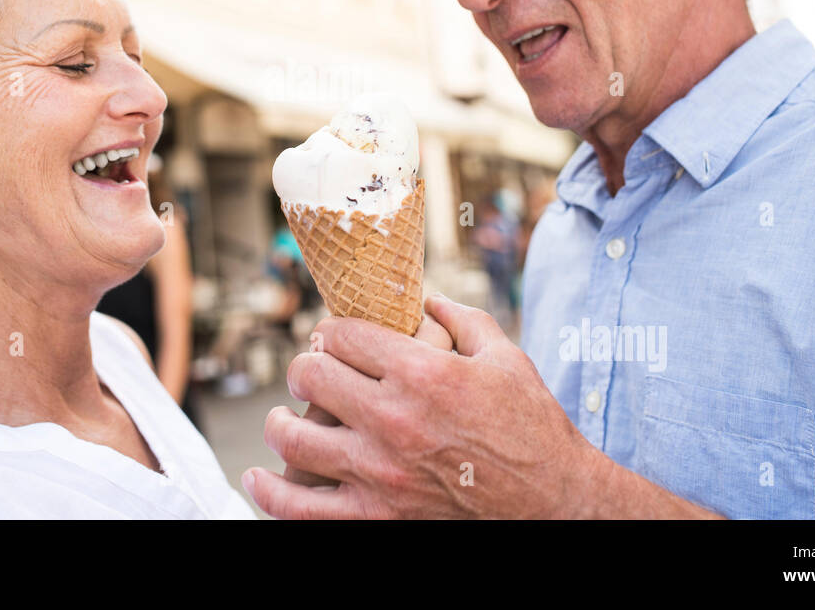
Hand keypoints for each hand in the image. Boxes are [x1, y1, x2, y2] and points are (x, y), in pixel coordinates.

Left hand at [243, 293, 605, 518]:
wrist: (554, 504)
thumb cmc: (533, 427)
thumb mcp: (505, 357)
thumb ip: (461, 318)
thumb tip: (426, 297)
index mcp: (422, 373)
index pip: (341, 336)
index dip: (327, 332)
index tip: (329, 339)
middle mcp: (393, 419)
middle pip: (310, 377)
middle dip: (303, 369)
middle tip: (308, 375)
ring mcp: (380, 473)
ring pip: (293, 438)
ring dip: (279, 423)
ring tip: (284, 420)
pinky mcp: (376, 518)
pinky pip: (301, 510)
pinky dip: (270, 493)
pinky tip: (260, 478)